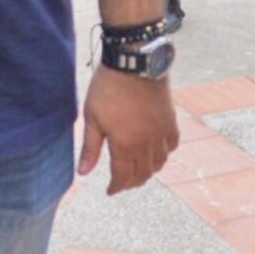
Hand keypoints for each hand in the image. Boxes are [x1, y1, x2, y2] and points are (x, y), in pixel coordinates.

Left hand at [78, 64, 177, 193]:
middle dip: (131, 182)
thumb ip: (90, 148)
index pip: (123, 177)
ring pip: (160, 163)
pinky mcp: (170, 120)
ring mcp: (161, 132)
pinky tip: (157, 151)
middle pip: (143, 174)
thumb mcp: (92, 118)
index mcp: (125, 145)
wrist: (134, 62)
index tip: (110, 191)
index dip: (116, 187)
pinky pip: (172, 145)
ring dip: (149, 171)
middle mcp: (146, 143)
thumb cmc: (109, 88)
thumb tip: (83, 173)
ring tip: (138, 169)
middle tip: (121, 182)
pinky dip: (165, 153)